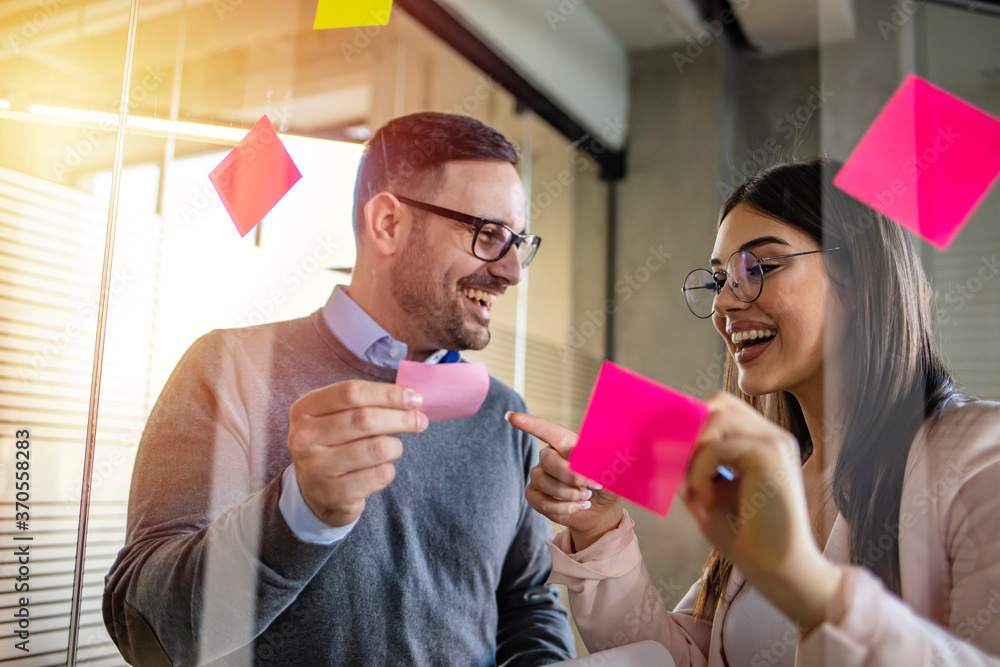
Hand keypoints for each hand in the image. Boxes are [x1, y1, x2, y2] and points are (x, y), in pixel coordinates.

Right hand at [287, 380, 427, 527]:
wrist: (316, 494)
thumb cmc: (335, 446)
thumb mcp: (337, 418)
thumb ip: (367, 404)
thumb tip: (413, 400)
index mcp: (305, 410)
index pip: (351, 392)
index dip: (388, 394)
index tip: (415, 398)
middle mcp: (304, 437)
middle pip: (366, 419)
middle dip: (401, 418)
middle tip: (420, 421)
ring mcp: (316, 467)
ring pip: (377, 447)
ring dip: (395, 446)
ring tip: (393, 448)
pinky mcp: (333, 494)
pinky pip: (379, 475)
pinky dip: (388, 470)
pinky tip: (379, 469)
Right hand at [506, 411, 622, 551]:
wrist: (601, 511)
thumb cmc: (606, 484)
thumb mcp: (612, 471)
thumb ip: (601, 464)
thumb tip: (590, 468)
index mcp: (567, 444)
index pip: (546, 431)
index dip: (529, 423)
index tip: (511, 417)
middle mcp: (550, 457)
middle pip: (548, 460)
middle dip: (570, 476)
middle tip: (591, 487)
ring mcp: (539, 476)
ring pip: (543, 482)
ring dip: (568, 494)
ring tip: (586, 498)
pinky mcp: (534, 495)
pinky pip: (541, 501)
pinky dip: (562, 508)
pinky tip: (576, 508)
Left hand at [681, 392, 841, 629]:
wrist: (777, 570)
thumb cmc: (745, 538)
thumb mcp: (709, 492)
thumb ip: (693, 465)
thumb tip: (664, 443)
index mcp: (763, 443)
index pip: (723, 409)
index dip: (694, 423)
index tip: (672, 454)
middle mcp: (773, 437)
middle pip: (719, 404)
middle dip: (690, 432)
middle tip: (678, 469)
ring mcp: (774, 442)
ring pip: (716, 418)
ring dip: (693, 454)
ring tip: (694, 490)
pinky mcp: (769, 455)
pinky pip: (716, 447)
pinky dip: (699, 473)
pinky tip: (705, 502)